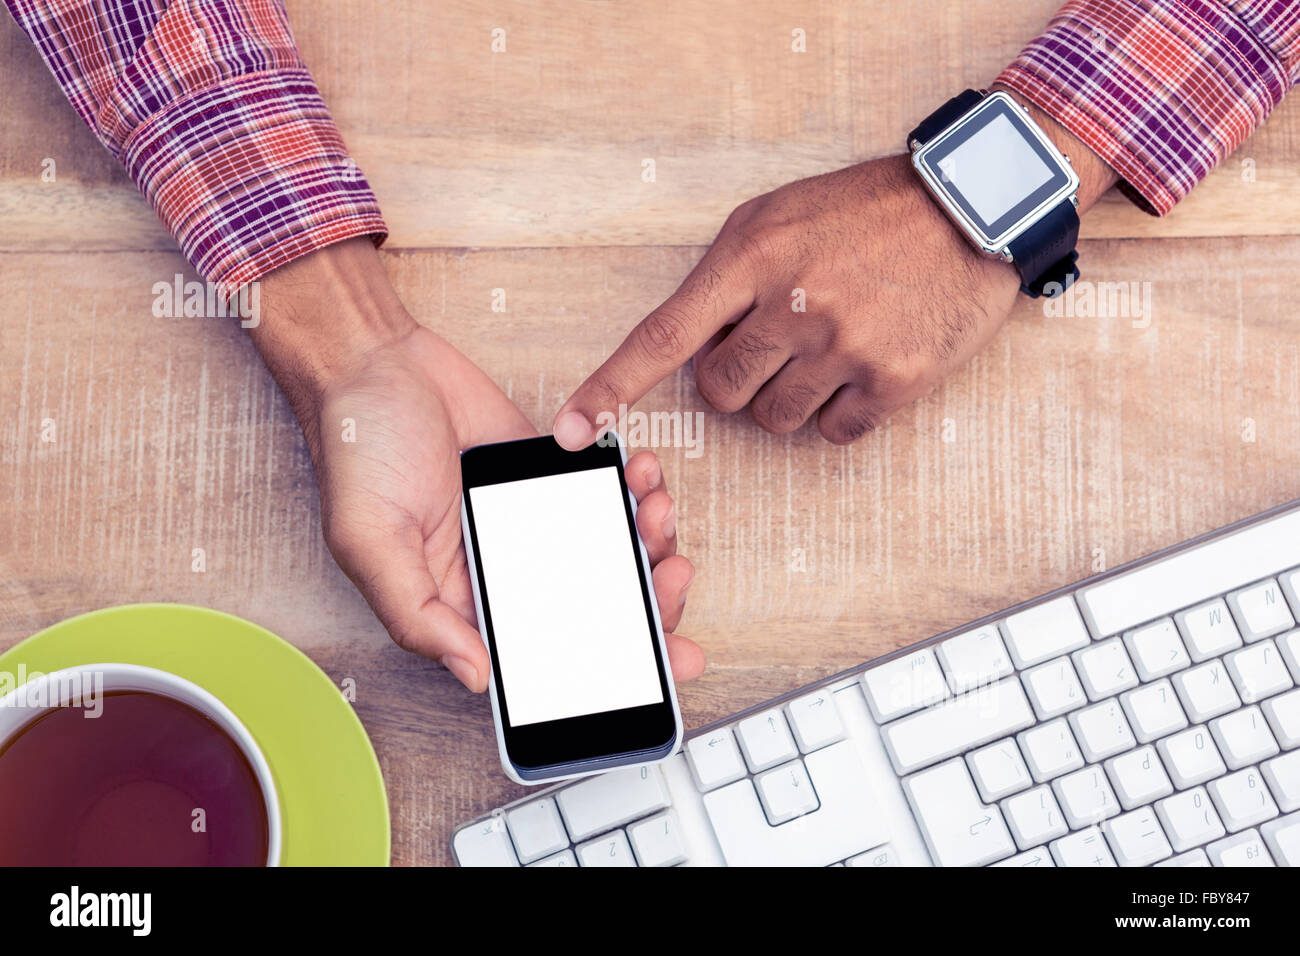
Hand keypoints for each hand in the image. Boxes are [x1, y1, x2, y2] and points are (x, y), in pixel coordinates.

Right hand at [250, 240, 703, 690]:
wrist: (375, 361)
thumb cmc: (357, 449)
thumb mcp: (369, 541)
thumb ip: (417, 614)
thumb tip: (475, 677)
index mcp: (464, 604)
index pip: (546, 654)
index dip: (611, 666)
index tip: (666, 660)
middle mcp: (506, 571)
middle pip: (596, 608)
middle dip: (650, 601)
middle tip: (672, 572)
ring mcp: (533, 524)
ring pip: (612, 551)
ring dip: (648, 539)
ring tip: (653, 506)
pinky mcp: (550, 478)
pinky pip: (606, 493)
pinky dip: (633, 488)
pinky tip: (641, 473)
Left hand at [553, 87, 1115, 446]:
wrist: (970, 209)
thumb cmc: (864, 212)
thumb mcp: (778, 217)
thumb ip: (727, 277)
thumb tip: (693, 346)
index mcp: (753, 258)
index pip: (663, 336)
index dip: (611, 386)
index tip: (575, 427)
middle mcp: (792, 305)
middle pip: (720, 393)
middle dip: (736, 378)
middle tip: (776, 341)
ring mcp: (843, 348)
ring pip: (774, 419)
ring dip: (788, 396)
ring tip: (828, 345)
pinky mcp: (892, 383)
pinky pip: (833, 433)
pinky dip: (841, 410)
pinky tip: (864, 365)